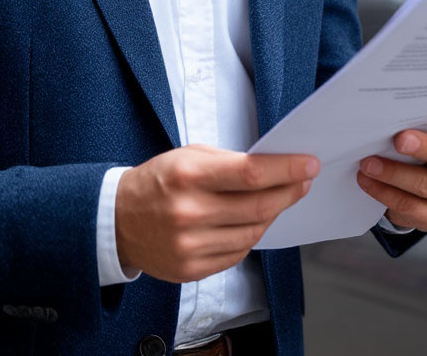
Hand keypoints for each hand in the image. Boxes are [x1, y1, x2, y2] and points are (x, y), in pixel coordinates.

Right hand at [115, 144, 318, 282]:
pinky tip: (253, 220)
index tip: (308, 164)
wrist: (118, 220)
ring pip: (253, 233)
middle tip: (304, 180)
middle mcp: (189, 212)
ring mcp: (190, 245)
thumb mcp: (189, 156)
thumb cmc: (159, 180)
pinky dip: (251, 235)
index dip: (285, 169)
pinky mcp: (192, 269)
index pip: (250, 173)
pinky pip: (238, 253)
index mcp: (188, 175)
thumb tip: (275, 169)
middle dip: (289, 191)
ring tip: (279, 198)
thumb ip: (229, 163)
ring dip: (272, 214)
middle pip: (258, 206)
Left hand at [356, 100, 426, 231]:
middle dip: (426, 147)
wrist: (412, 183)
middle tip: (400, 140)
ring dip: (394, 173)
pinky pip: (412, 207)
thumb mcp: (423, 125)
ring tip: (367, 163)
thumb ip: (418, 114)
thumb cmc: (418, 139)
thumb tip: (385, 102)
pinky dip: (385, 193)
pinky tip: (367, 181)